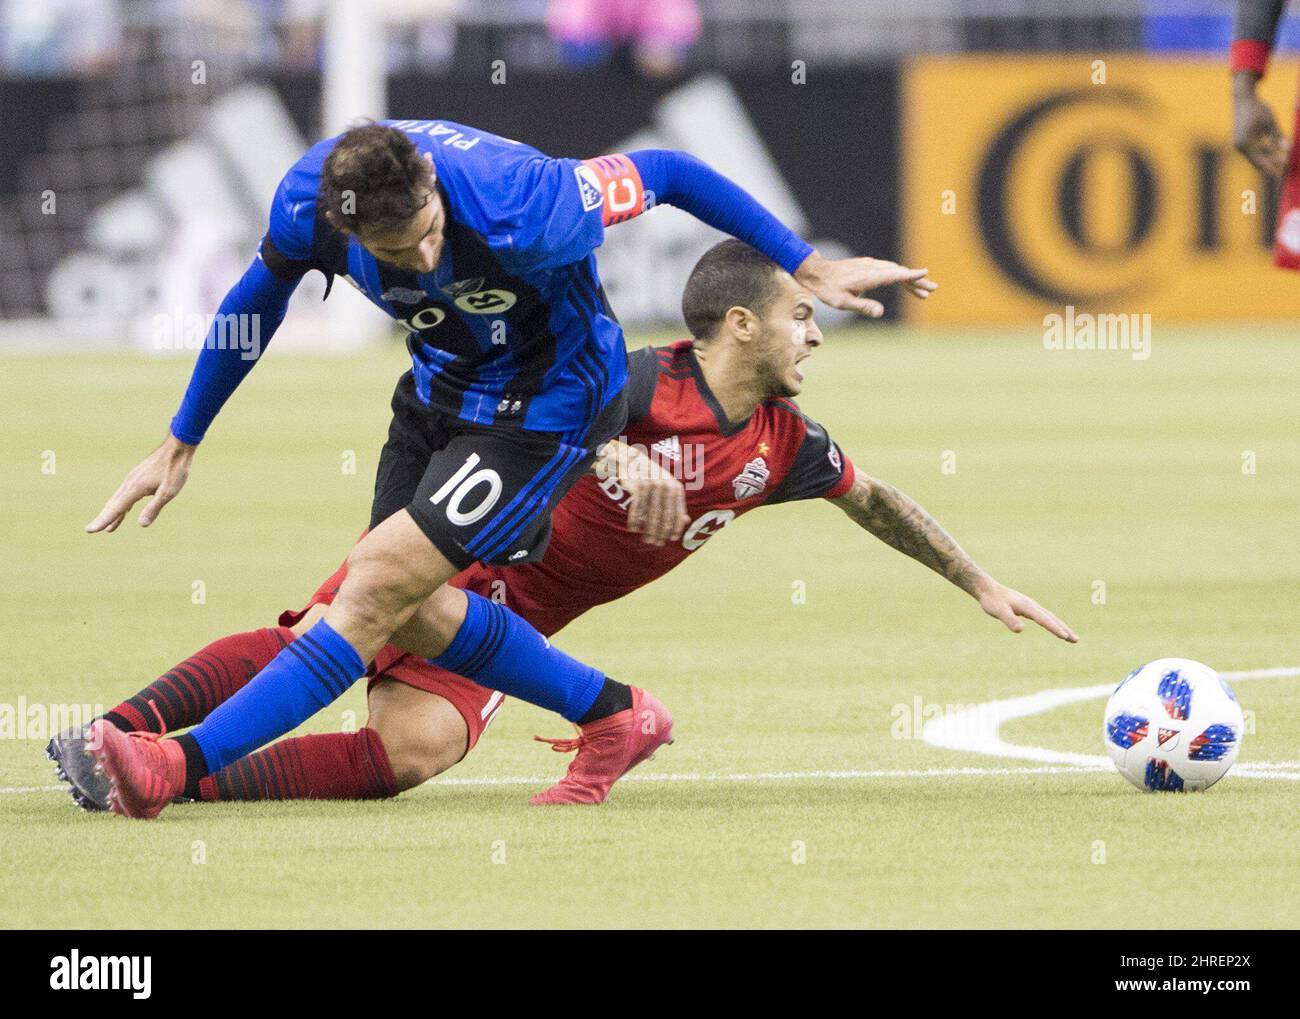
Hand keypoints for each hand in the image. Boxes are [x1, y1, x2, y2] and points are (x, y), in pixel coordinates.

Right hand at [86, 434, 196, 532]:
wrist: (177, 448)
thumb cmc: (175, 469)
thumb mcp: (168, 491)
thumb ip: (154, 507)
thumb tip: (141, 524)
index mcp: (135, 488)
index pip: (116, 508)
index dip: (103, 520)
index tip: (90, 530)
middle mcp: (130, 483)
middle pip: (113, 504)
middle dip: (103, 518)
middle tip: (90, 530)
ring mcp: (133, 479)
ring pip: (119, 499)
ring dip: (112, 513)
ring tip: (108, 528)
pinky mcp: (138, 478)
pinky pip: (126, 494)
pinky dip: (123, 505)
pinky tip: (124, 511)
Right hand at [595, 441, 688, 545]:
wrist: (632, 459)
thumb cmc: (651, 476)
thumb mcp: (667, 486)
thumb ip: (676, 503)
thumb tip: (686, 521)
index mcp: (676, 487)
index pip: (678, 512)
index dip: (675, 527)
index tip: (670, 539)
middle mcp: (666, 486)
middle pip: (664, 515)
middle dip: (660, 532)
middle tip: (656, 543)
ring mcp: (652, 486)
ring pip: (651, 514)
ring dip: (648, 530)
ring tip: (646, 540)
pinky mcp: (639, 485)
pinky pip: (638, 508)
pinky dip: (635, 520)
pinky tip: (633, 529)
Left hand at [794, 251, 936, 317]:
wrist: (817, 272)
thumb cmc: (829, 290)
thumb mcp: (844, 303)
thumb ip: (863, 307)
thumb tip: (881, 312)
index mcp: (869, 276)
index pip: (895, 275)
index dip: (911, 275)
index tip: (925, 273)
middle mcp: (873, 268)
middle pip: (900, 273)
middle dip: (917, 281)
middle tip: (933, 289)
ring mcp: (871, 265)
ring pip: (896, 272)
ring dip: (910, 280)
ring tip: (924, 292)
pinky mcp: (869, 266)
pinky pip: (889, 271)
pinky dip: (900, 277)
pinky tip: (906, 284)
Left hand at [973, 576, 1077, 642]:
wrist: (987, 588)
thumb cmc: (992, 601)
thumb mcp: (998, 611)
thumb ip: (1009, 620)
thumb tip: (1021, 630)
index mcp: (1028, 607)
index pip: (1044, 620)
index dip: (1054, 629)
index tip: (1065, 637)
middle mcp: (1033, 606)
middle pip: (1052, 619)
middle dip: (1064, 630)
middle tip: (1076, 640)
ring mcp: (1031, 606)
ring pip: (1050, 617)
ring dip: (1061, 627)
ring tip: (1070, 637)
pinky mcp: (1028, 608)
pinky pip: (1044, 617)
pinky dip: (1052, 623)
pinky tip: (1053, 627)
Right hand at [1233, 75, 1288, 177]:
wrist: (1242, 99)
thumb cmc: (1258, 108)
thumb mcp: (1271, 122)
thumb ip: (1278, 137)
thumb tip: (1288, 149)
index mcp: (1246, 144)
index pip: (1261, 162)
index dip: (1272, 169)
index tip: (1282, 174)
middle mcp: (1240, 147)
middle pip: (1257, 163)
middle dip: (1271, 166)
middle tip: (1284, 171)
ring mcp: (1239, 145)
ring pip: (1256, 157)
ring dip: (1268, 159)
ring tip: (1282, 161)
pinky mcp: (1240, 142)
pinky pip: (1253, 151)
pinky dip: (1263, 152)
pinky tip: (1274, 151)